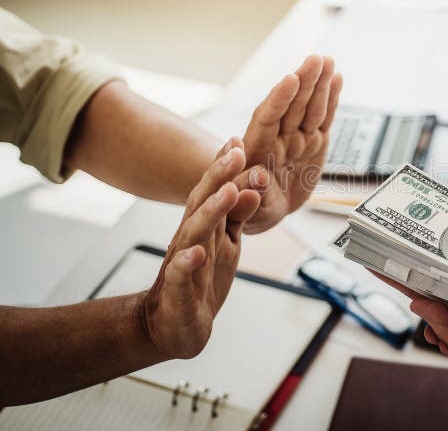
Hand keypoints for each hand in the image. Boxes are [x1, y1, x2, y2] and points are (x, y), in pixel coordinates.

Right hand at [142, 138, 264, 358]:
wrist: (172, 326)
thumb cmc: (202, 280)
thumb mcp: (226, 244)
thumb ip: (238, 217)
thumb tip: (256, 186)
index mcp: (203, 225)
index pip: (213, 190)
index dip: (224, 166)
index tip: (239, 139)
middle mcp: (190, 237)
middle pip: (202, 201)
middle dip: (219, 176)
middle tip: (237, 152)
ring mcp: (182, 263)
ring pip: (194, 232)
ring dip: (211, 210)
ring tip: (227, 191)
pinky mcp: (178, 292)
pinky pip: (180, 275)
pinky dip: (187, 263)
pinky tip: (197, 253)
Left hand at [240, 55, 342, 233]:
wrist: (263, 211)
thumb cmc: (250, 209)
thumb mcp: (249, 207)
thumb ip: (252, 191)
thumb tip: (257, 176)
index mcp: (259, 149)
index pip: (268, 118)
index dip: (279, 99)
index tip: (291, 79)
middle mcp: (279, 138)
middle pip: (292, 105)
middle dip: (304, 81)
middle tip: (316, 60)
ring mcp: (298, 139)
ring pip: (309, 107)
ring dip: (318, 84)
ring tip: (327, 62)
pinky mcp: (314, 143)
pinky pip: (323, 118)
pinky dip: (331, 99)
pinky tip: (337, 79)